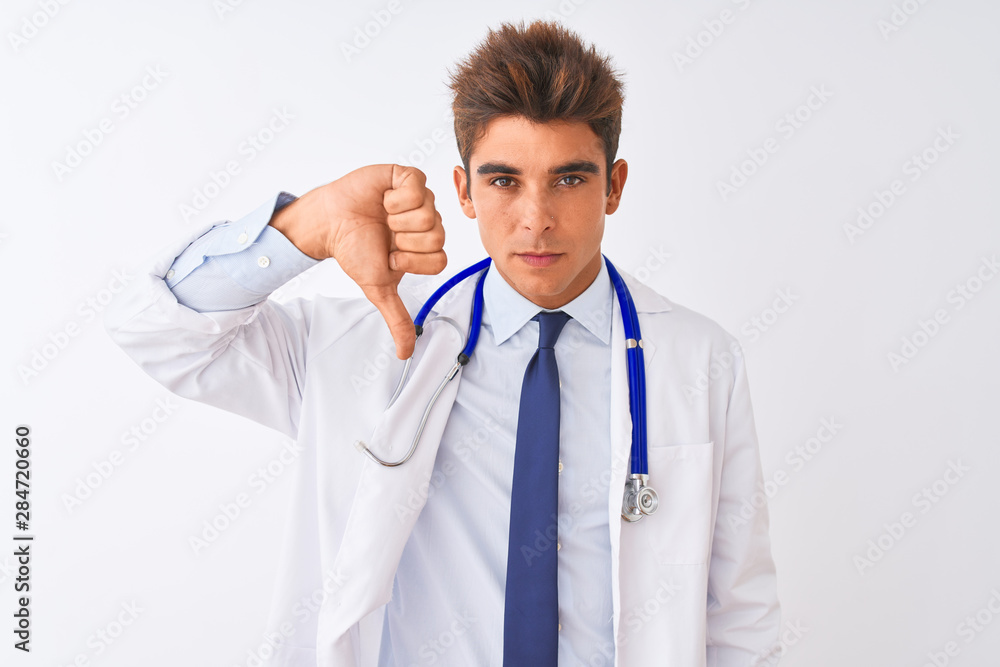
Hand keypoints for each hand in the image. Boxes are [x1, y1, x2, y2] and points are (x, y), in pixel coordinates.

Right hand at [270, 164, 446, 358]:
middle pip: (437, 237)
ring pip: (429, 214)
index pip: (439, 258)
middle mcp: (428, 223)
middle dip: (403, 240)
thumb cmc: (354, 251)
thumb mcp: (378, 288)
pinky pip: (418, 187)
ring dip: (397, 219)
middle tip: (387, 234)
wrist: (329, 222)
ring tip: (383, 216)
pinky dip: (396, 198)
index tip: (391, 255)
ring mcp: (421, 198)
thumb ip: (397, 319)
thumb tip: (405, 355)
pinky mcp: (408, 176)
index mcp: (427, 247)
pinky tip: (384, 199)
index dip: (411, 260)